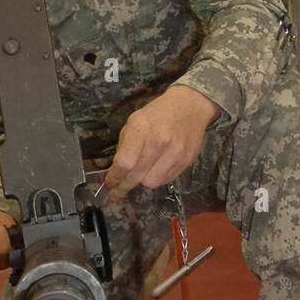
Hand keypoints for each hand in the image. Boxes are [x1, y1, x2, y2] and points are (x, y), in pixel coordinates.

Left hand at [105, 85, 220, 202]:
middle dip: (123, 186)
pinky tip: (156, 168)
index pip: (124, 163)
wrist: (189, 106)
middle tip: (117, 192)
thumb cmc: (159, 114)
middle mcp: (158, 141)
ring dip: (142, 182)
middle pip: (136, 176)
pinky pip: (165, 181)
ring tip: (141, 174)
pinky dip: (157, 178)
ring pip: (151, 183)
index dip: (114, 178)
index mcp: (141, 128)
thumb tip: (115, 172)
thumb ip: (124, 147)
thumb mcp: (134, 122)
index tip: (109, 185)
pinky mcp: (185, 161)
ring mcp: (174, 152)